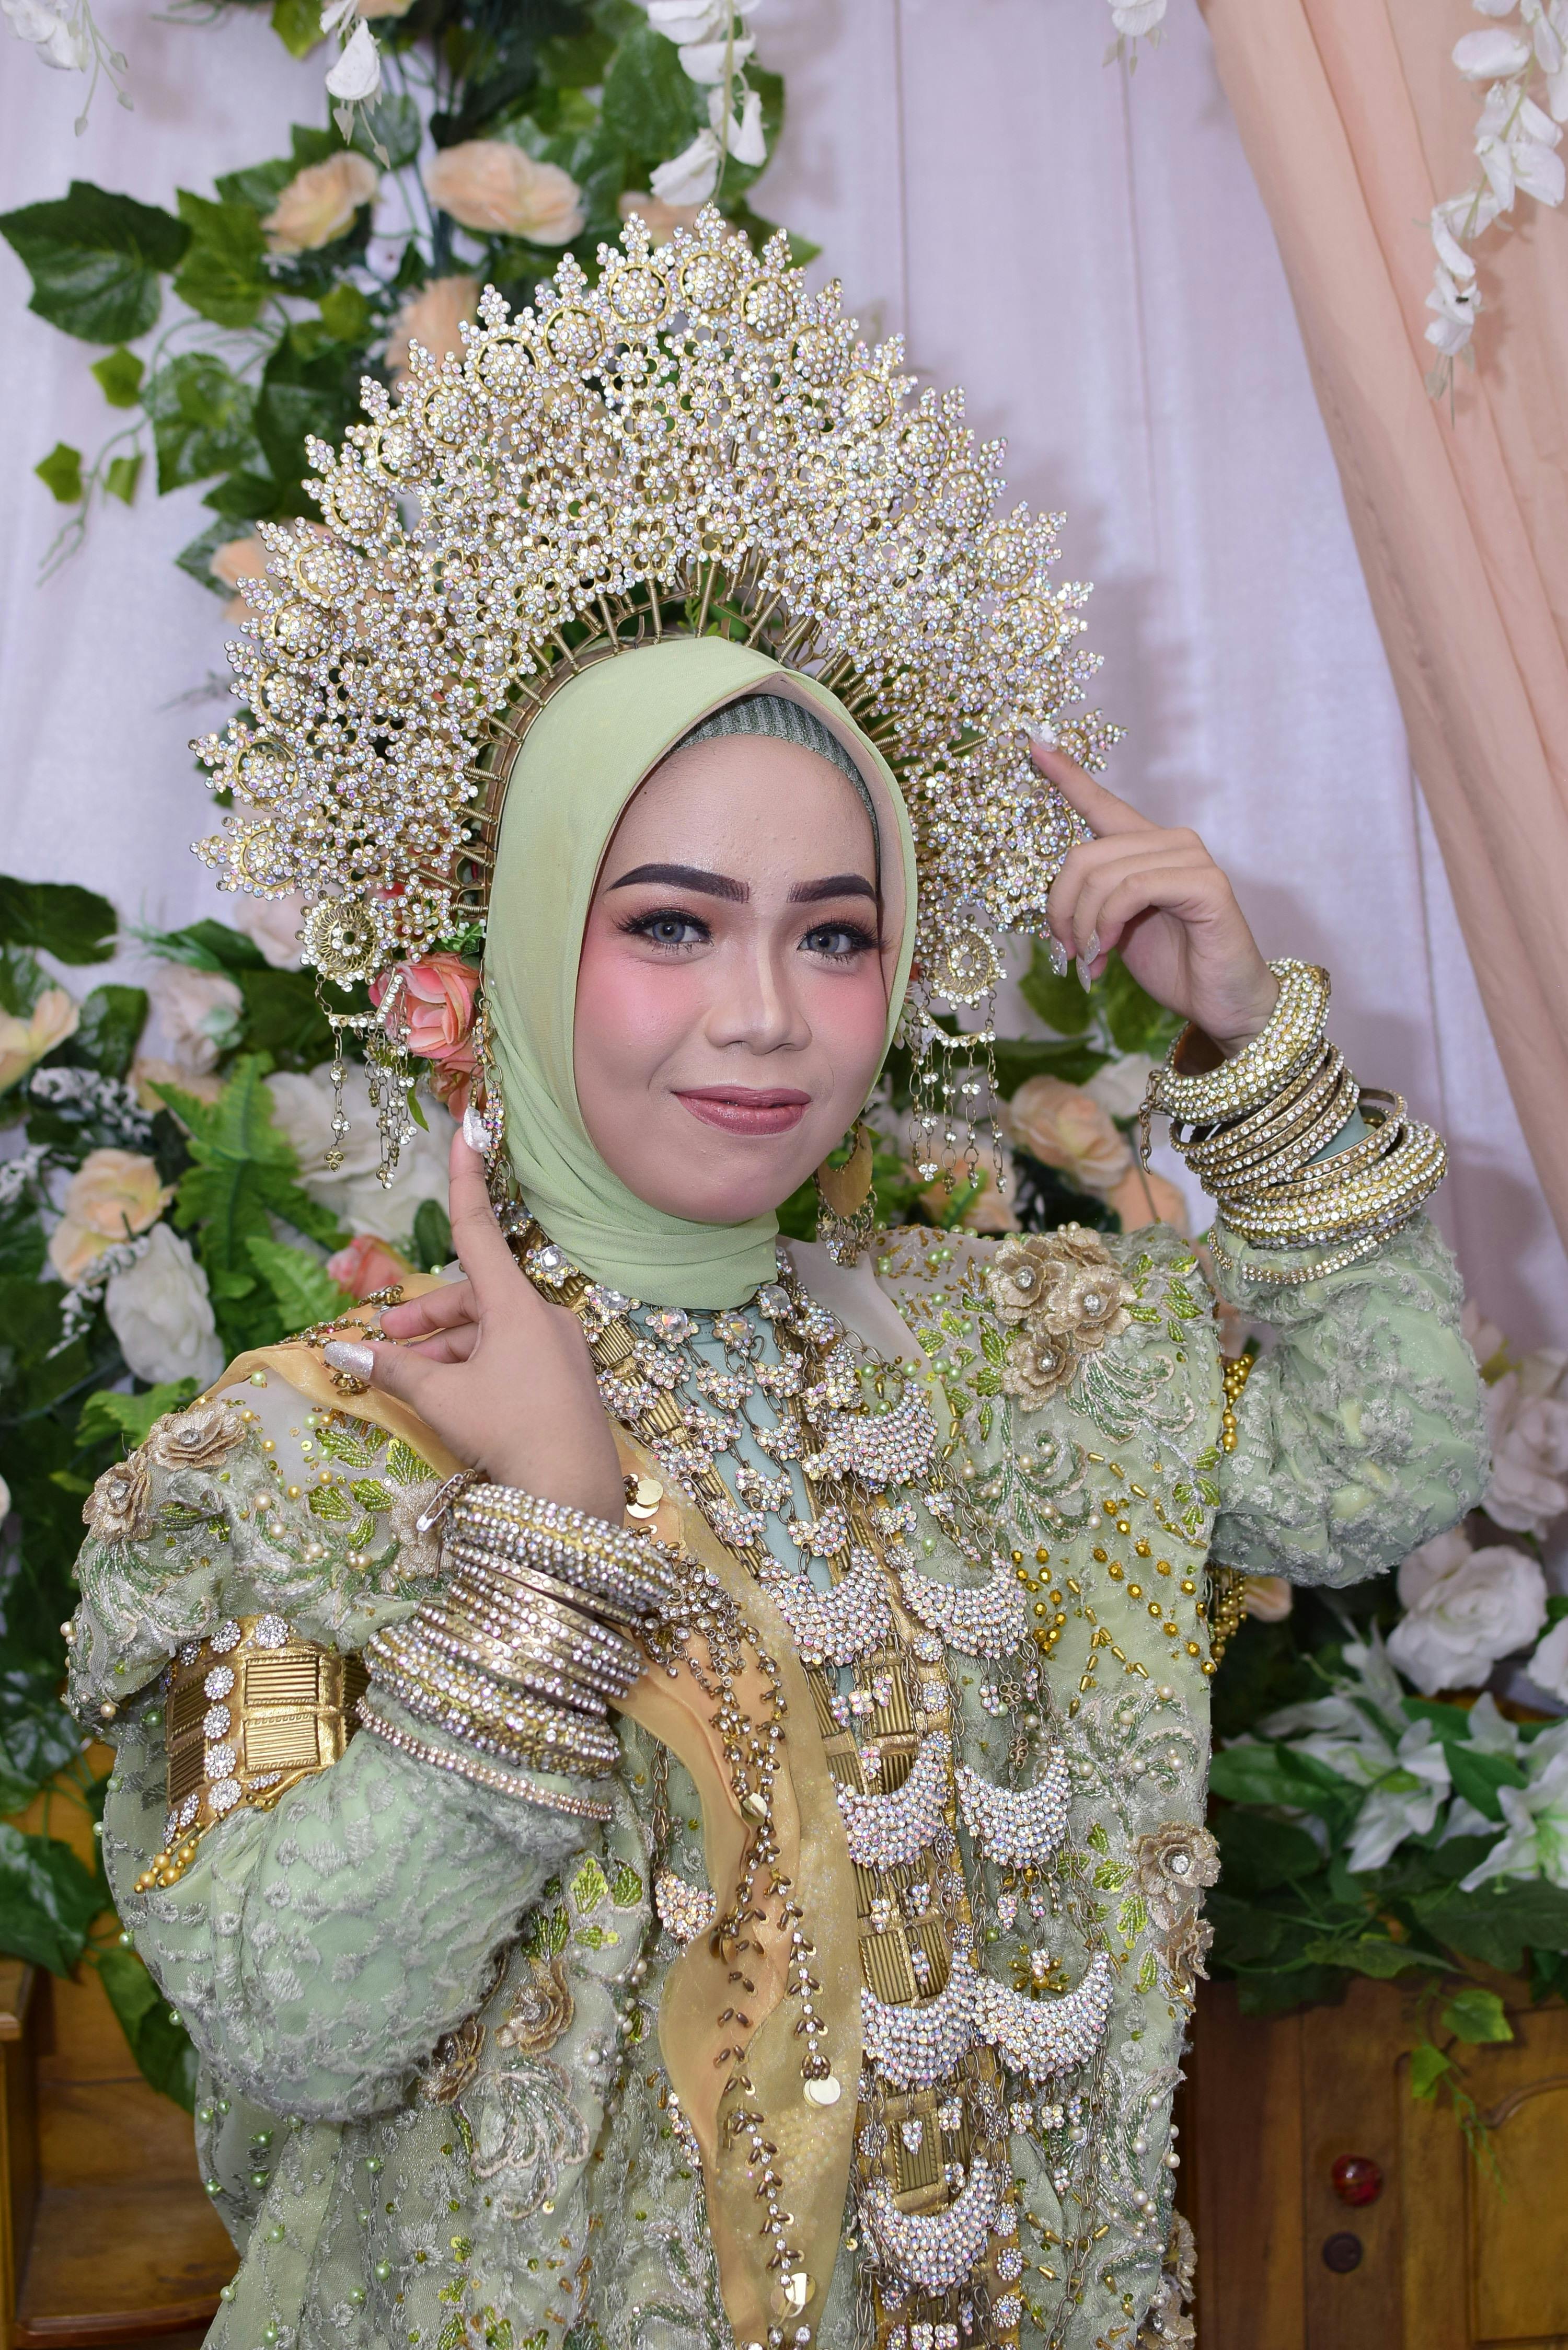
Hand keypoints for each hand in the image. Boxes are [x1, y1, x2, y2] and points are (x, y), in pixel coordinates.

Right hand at [325, 1129, 626, 1522]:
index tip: (468, 1128)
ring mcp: (559, 1351)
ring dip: (446, 1351)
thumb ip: (391, 1372)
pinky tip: (446, 1399)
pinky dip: (474, 1368)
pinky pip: (510, 1358)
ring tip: (406, 1381)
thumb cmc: (508, 1434)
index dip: (465, 1180)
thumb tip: (341, 1353)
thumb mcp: (441, 1399)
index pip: (478, 1231)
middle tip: (384, 1344)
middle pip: (474, 1297)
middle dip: (426, 1318)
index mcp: (516, 1306)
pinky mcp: (565, 1382)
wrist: (573, 1497)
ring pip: (489, 1333)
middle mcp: (543, 1318)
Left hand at [1032, 742, 1278, 1054]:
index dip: (1068, 776)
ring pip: (1104, 875)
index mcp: (1147, 847)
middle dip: (1061, 908)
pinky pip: (1133, 888)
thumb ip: (1092, 905)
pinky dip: (1108, 923)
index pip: (1102, 804)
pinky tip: (1107, 951)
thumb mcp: (1117, 930)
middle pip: (1085, 854)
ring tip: (1088, 958)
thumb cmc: (1173, 966)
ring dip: (1083, 925)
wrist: (1222, 1003)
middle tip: (1065, 949)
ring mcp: (1192, 859)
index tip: (1034, 744)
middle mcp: (1171, 841)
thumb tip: (1055, 910)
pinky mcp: (1207, 885)